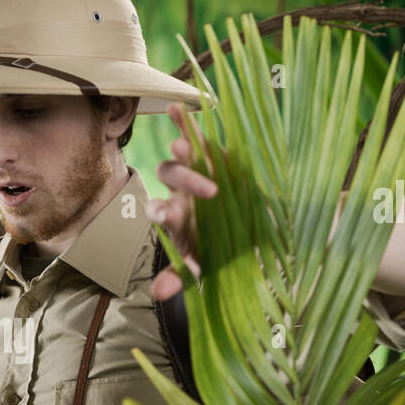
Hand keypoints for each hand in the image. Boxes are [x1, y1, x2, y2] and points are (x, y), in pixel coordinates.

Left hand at [148, 102, 217, 300]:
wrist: (248, 228)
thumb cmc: (221, 249)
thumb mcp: (205, 266)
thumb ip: (179, 276)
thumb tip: (156, 294)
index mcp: (176, 222)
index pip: (163, 218)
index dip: (164, 217)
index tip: (172, 220)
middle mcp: (178, 196)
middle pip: (169, 187)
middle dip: (185, 186)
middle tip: (209, 193)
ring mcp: (190, 175)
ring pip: (177, 163)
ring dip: (183, 154)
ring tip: (186, 145)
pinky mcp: (206, 156)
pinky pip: (193, 138)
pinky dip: (186, 125)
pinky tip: (179, 109)